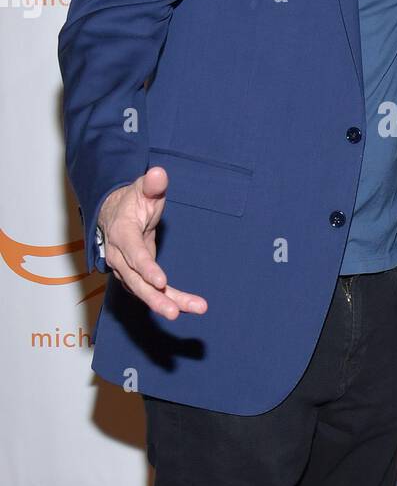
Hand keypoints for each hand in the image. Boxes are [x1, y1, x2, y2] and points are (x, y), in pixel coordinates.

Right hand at [98, 166, 207, 319]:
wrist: (114, 215)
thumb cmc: (132, 201)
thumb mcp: (142, 189)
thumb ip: (152, 185)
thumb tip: (159, 173)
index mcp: (121, 234)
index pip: (133, 254)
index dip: (146, 268)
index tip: (161, 282)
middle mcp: (120, 257)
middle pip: (136, 281)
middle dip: (155, 298)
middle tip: (173, 312)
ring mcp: (126, 270)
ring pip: (145, 291)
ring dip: (167, 303)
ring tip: (194, 309)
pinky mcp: (137, 278)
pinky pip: (153, 292)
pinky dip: (172, 299)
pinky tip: (192, 305)